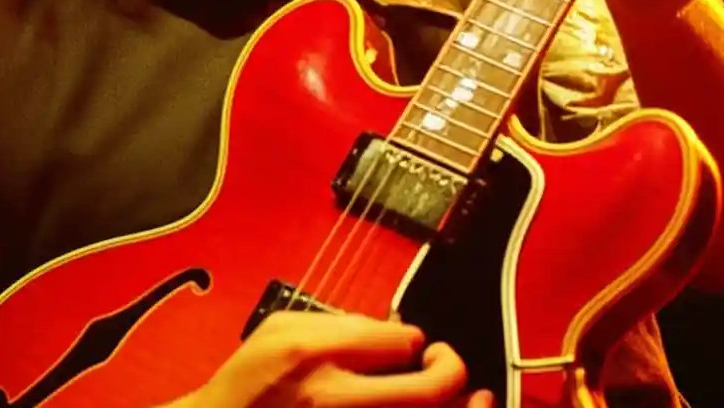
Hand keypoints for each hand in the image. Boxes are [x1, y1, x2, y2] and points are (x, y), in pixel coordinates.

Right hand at [168, 311, 493, 407]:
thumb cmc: (250, 382)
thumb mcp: (283, 328)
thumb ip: (339, 323)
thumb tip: (394, 332)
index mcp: (316, 356)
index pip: (401, 341)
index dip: (417, 341)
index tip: (412, 345)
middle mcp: (335, 400)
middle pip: (431, 391)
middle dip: (451, 371)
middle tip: (444, 364)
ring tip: (473, 398)